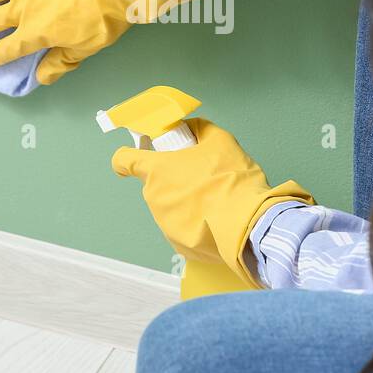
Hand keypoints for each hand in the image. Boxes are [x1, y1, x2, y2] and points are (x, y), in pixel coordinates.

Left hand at [112, 118, 313, 284]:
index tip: (138, 157)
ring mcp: (164, 224)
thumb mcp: (221, 141)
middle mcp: (154, 198)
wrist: (248, 224)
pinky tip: (216, 221)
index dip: (127, 158)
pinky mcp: (178, 245)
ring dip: (187, 203)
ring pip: (171, 208)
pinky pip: (183, 229)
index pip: (124, 161)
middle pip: (156, 185)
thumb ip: (200, 129)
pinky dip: (196, 225)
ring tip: (216, 203)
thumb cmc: (230, 179)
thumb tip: (190, 127)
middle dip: (175, 181)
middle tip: (203, 180)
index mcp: (158, 170)